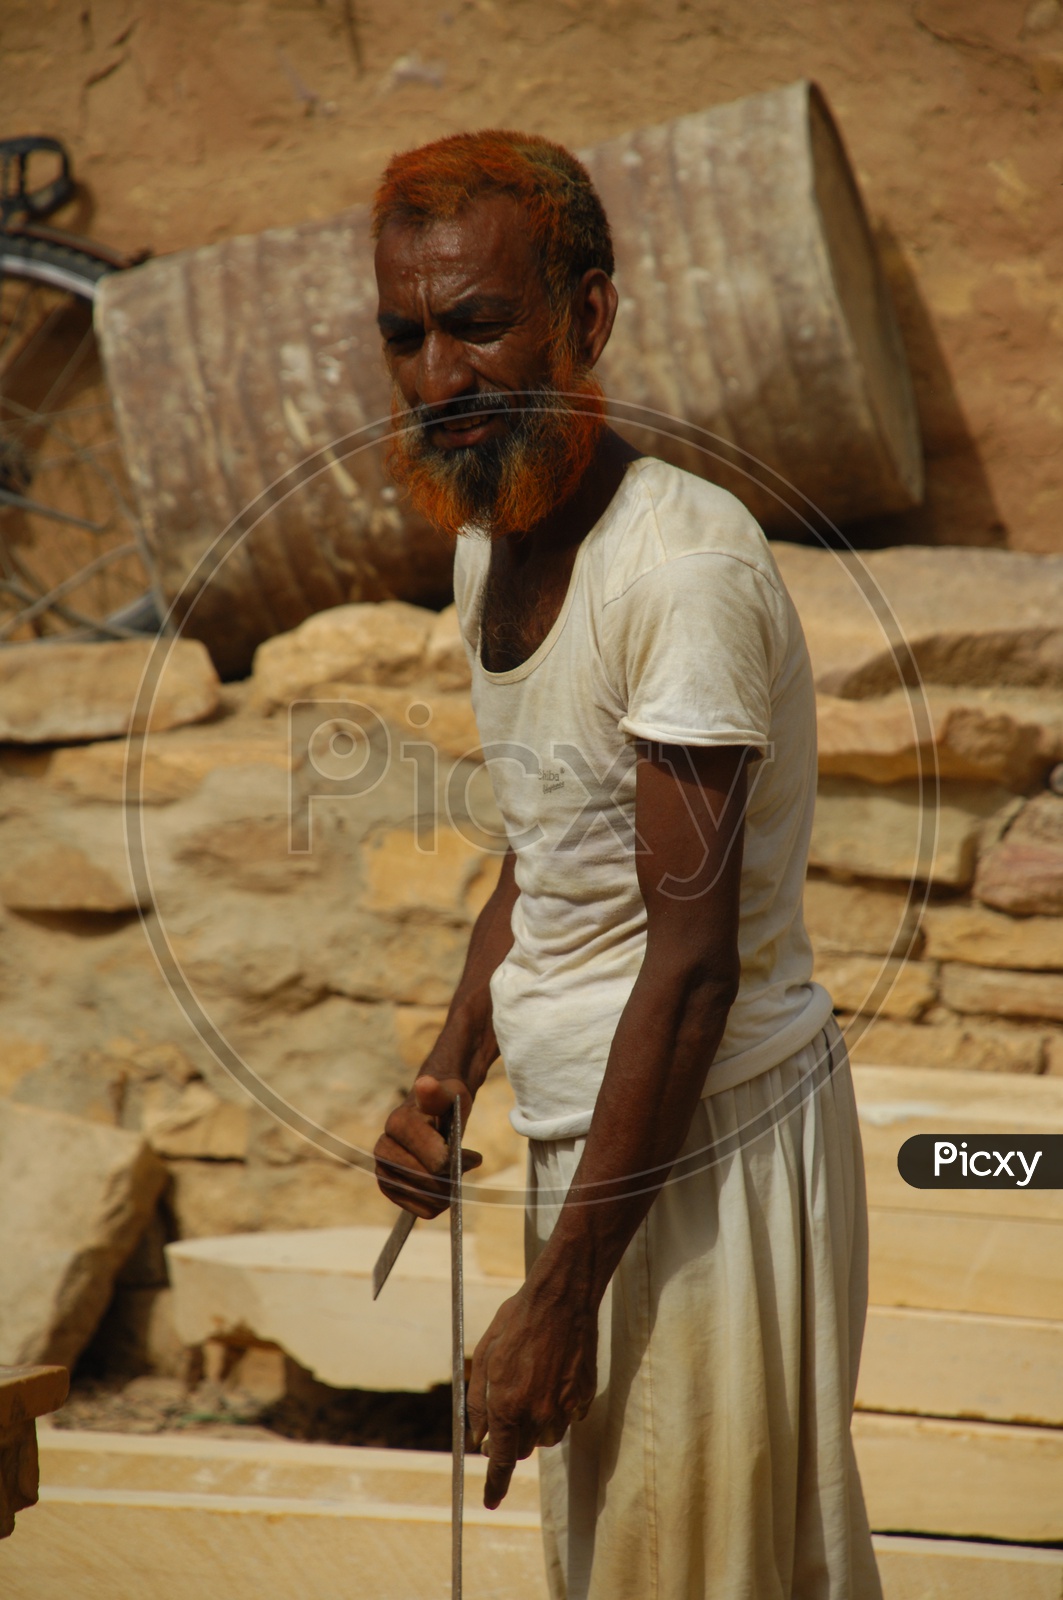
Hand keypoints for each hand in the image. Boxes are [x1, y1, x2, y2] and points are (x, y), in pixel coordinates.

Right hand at [374, 1075, 481, 1217]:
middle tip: (462, 1165)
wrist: (433, 1115)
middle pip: (431, 1184)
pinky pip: (421, 1211)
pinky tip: (441, 1186)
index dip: (461, 1161)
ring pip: (427, 1201)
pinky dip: (437, 1204)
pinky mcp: (388, 1188)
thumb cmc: (447, 1104)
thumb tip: (425, 1083)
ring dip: (447, 1192)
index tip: (472, 1155)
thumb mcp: (451, 1094)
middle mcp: (383, 1148)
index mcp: (397, 1124)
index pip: (438, 1162)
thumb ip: (439, 1094)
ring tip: (451, 1174)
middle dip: (453, 1178)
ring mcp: (383, 1170)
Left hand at [467, 1286, 597, 1508]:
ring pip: (547, 1437)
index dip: (494, 1486)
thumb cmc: (517, 1322)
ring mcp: (565, 1407)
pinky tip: (553, 1378)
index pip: (500, 1461)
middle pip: (522, 1450)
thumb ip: (479, 1402)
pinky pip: (569, 1418)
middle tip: (507, 1410)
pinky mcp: (584, 1397)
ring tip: (532, 1385)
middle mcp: (538, 1413)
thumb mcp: (485, 1356)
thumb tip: (477, 1436)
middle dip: (511, 1439)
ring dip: (536, 1425)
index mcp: (508, 1405)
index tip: (490, 1502)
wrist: (561, 1298)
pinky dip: (558, 1409)